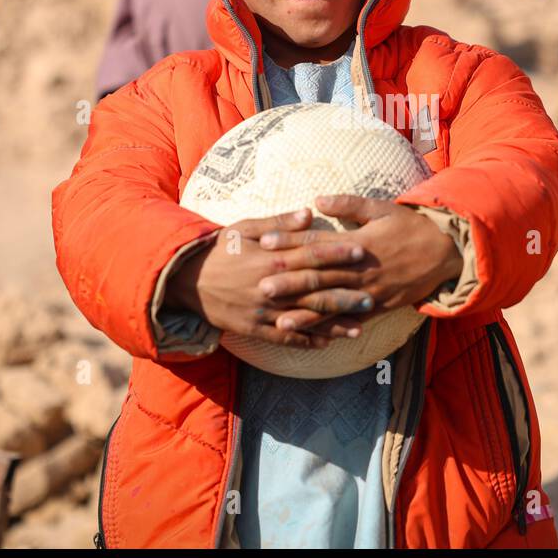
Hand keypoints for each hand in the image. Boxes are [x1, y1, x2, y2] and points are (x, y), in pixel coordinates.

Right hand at [166, 208, 374, 348]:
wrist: (185, 281)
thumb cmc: (219, 250)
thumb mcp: (244, 228)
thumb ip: (278, 223)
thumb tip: (308, 213)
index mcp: (269, 259)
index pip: (310, 255)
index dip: (337, 253)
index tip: (361, 251)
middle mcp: (269, 286)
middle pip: (314, 289)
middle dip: (345, 292)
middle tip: (373, 293)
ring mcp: (262, 311)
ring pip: (305, 318)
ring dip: (333, 323)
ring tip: (360, 325)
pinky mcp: (254, 328)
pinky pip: (285, 338)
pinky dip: (307, 341)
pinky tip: (328, 343)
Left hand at [254, 194, 463, 333]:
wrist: (445, 253)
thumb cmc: (410, 226)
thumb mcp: (383, 208)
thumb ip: (349, 204)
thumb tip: (316, 200)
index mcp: (358, 243)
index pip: (317, 243)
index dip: (289, 241)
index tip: (265, 242)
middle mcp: (360, 270)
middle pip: (319, 277)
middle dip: (289, 283)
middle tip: (260, 288)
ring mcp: (369, 292)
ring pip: (332, 305)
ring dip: (305, 313)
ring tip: (279, 321)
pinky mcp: (378, 307)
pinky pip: (351, 320)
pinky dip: (332, 330)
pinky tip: (313, 337)